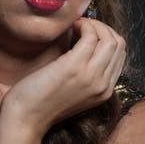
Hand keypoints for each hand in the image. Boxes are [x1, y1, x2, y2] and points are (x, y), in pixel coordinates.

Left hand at [4, 17, 126, 135]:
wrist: (24, 118)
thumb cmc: (40, 102)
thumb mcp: (73, 91)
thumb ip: (85, 74)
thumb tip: (87, 42)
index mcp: (104, 92)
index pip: (119, 56)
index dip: (106, 38)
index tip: (88, 33)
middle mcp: (103, 85)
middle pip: (119, 45)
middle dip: (102, 28)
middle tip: (82, 26)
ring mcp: (91, 76)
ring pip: (110, 39)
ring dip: (94, 25)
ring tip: (76, 27)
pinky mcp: (75, 67)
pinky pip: (91, 36)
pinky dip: (83, 25)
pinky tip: (71, 29)